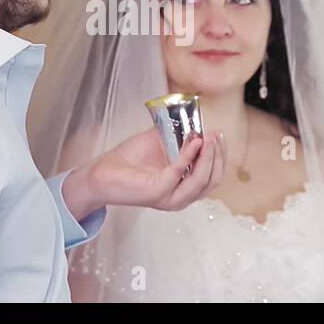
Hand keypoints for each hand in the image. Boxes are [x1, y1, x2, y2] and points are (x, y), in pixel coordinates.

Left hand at [63, 129, 225, 217]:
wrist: (103, 172)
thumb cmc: (130, 160)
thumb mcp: (161, 144)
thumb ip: (180, 138)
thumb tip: (198, 125)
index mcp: (184, 188)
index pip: (213, 177)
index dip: (220, 156)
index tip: (219, 135)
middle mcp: (180, 197)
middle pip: (212, 180)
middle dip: (218, 156)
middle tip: (215, 135)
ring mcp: (170, 198)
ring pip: (201, 181)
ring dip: (208, 156)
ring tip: (207, 136)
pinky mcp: (158, 193)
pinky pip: (180, 172)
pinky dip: (189, 155)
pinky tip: (193, 141)